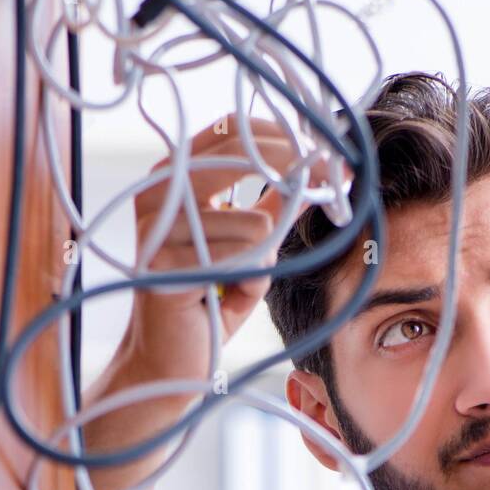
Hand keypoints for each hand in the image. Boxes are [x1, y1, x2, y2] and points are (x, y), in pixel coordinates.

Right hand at [119, 113, 305, 383]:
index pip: (230, 129)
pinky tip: (224, 300)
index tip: (327, 152)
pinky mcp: (168, 267)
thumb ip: (275, 206)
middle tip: (333, 185)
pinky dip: (249, 285)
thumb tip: (319, 174)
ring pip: (254, 224)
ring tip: (236, 284)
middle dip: (298, 172)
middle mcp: (157, 192)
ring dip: (262, 260)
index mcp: (170, 176)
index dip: (284, 136)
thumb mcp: (247, 245)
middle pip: (243, 158)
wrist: (168, 360)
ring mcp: (158, 228)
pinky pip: (245, 262)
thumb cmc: (206, 301)